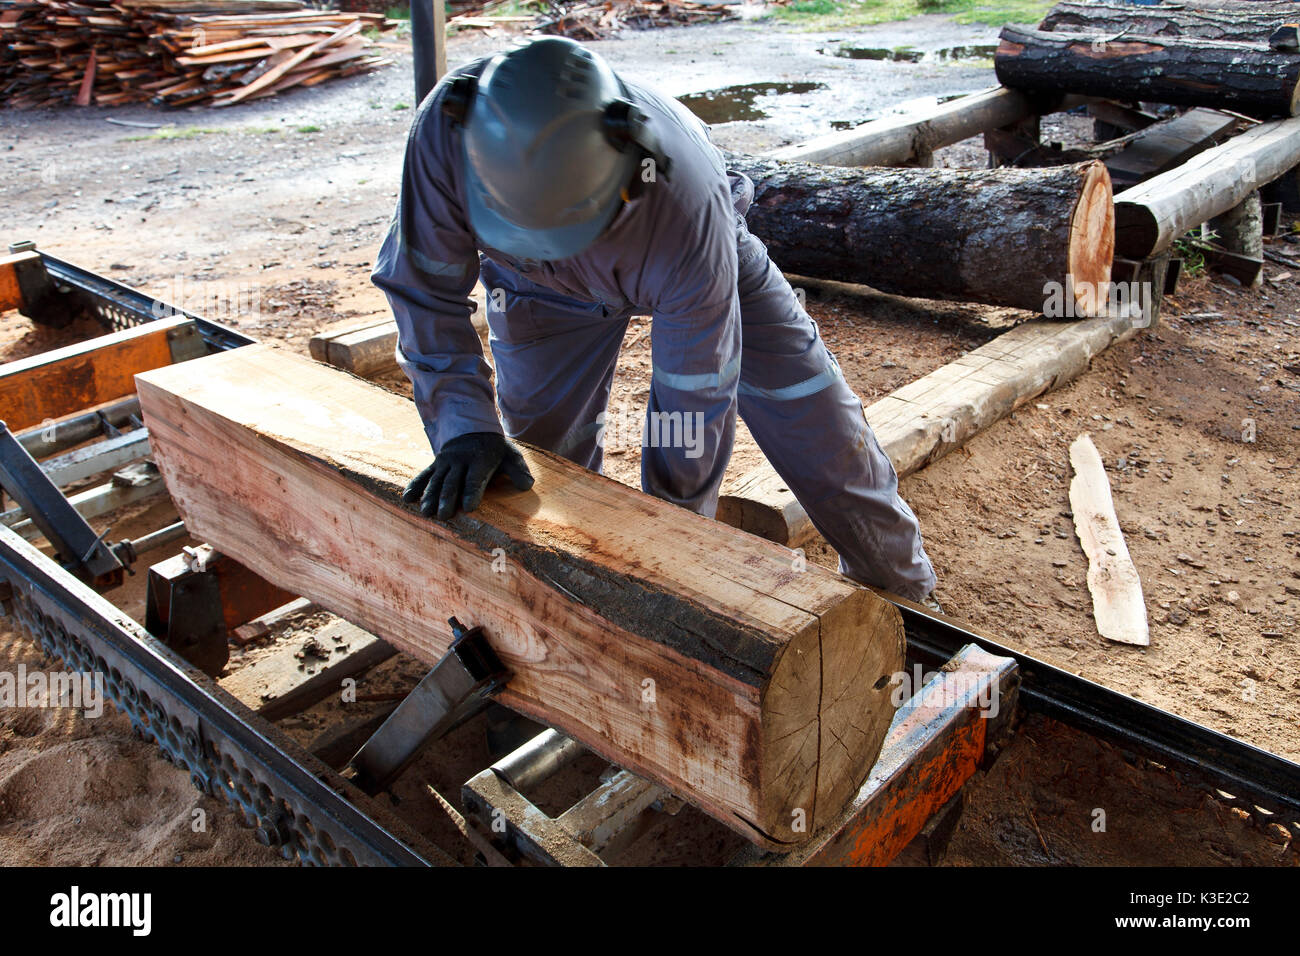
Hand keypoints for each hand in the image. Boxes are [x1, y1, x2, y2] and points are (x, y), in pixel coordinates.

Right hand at [403, 432, 534, 519]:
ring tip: (426, 513)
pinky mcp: (435, 465)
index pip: (475, 478)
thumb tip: (527, 485)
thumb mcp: (510, 455)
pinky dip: (415, 486)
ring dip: (430, 496)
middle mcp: (460, 461)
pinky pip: (424, 475)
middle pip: (453, 482)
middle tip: (444, 516)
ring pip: (437, 480)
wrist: (473, 428)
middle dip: (447, 498)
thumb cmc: (495, 449)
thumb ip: (518, 470)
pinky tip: (407, 499)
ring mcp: (445, 462)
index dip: (472, 492)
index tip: (468, 507)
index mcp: (480, 460)